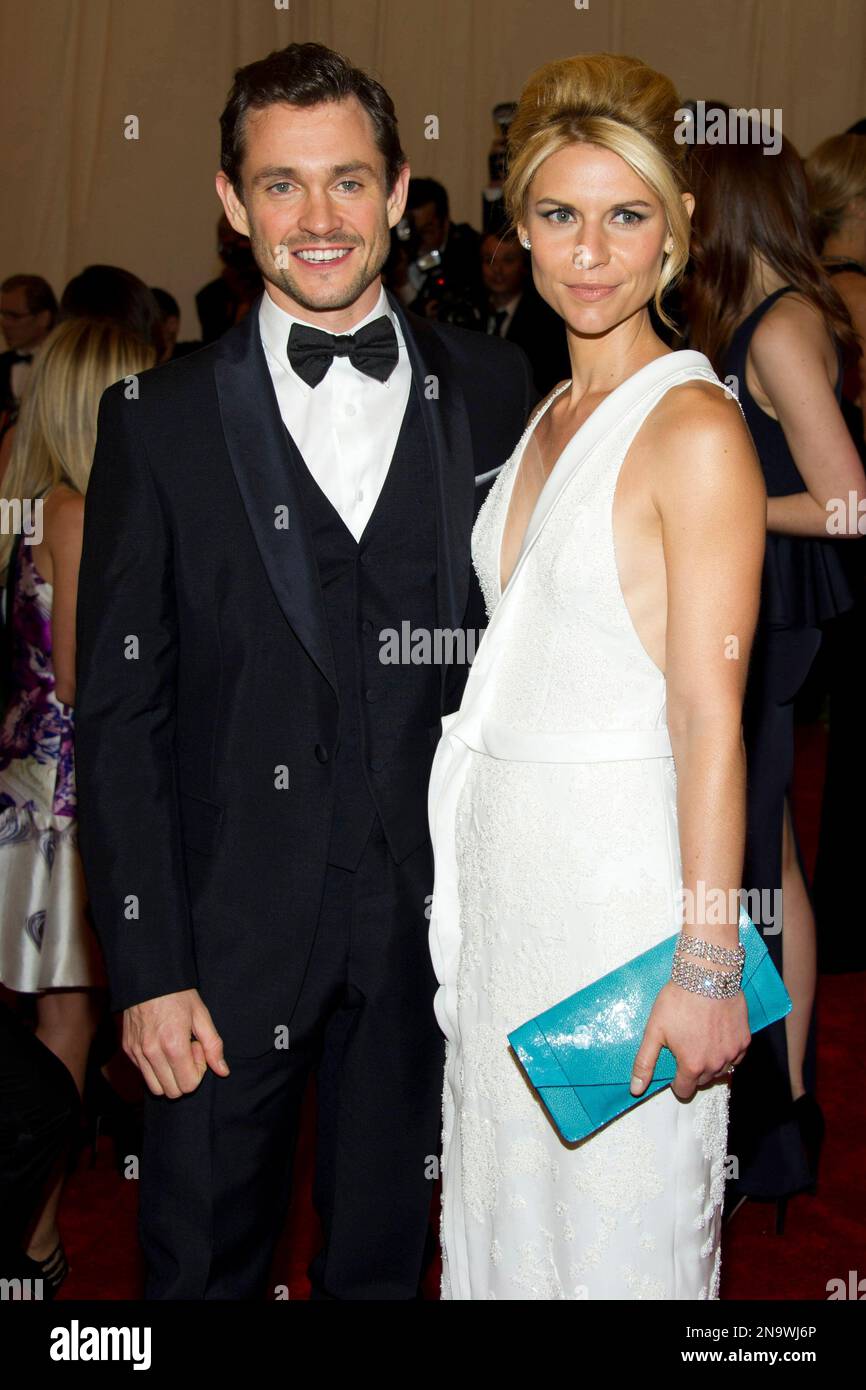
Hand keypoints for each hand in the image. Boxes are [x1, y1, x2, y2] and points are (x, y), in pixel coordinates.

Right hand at [122, 989, 229, 1097]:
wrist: (148, 978)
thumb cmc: (178, 994)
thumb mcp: (201, 1015)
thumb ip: (213, 1045)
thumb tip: (223, 1071)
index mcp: (173, 1045)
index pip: (189, 1085)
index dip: (199, 1071)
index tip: (197, 1048)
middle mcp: (152, 1053)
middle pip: (173, 1092)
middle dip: (184, 1075)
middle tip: (187, 1049)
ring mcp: (137, 1053)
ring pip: (156, 1088)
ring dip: (169, 1076)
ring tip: (174, 1050)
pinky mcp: (128, 1050)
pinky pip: (143, 1074)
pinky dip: (155, 1068)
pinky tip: (162, 1047)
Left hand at [629, 980, 750, 1101]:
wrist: (706, 975)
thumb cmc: (678, 1001)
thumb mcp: (654, 1031)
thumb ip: (645, 1062)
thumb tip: (636, 1089)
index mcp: (692, 1065)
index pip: (684, 1090)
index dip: (676, 1082)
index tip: (674, 1068)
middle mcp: (715, 1064)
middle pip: (703, 1081)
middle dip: (693, 1070)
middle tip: (686, 1047)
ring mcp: (733, 1053)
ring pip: (721, 1070)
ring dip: (711, 1063)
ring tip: (701, 1040)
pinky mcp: (745, 1040)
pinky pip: (736, 1057)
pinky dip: (727, 1052)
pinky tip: (717, 1037)